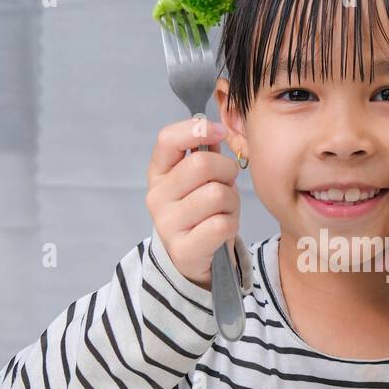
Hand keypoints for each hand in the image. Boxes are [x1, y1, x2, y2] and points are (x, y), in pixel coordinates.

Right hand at [146, 116, 240, 288]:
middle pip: (201, 164)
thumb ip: (205, 154)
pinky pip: (221, 224)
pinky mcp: (183, 249)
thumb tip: (215, 130)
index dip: (197, 130)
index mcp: (158, 173)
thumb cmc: (202, 212)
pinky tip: (222, 229)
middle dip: (226, 170)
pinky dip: (231, 224)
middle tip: (228, 183)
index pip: (168, 139)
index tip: (219, 132)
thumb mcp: (201, 180)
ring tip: (224, 209)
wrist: (195, 259)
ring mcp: (167, 224)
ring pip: (216, 194)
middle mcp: (157, 196)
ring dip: (231, 201)